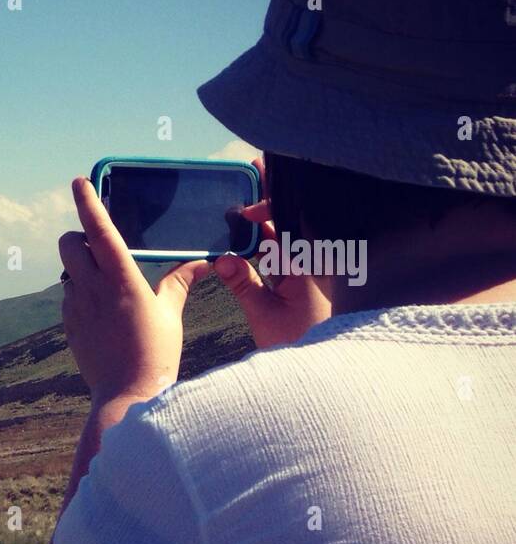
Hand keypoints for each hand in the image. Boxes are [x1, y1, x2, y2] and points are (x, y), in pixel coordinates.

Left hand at [59, 174, 210, 404]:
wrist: (127, 396)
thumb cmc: (156, 354)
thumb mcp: (170, 314)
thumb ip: (178, 283)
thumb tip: (202, 264)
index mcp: (122, 280)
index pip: (99, 230)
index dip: (89, 203)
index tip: (79, 181)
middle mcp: (93, 289)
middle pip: (69, 244)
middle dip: (78, 237)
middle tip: (97, 246)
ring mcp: (76, 308)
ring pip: (68, 272)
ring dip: (81, 269)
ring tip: (107, 288)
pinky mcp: (69, 325)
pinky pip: (69, 298)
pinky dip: (81, 295)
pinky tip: (102, 314)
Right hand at [212, 157, 330, 347]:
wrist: (323, 372)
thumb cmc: (299, 343)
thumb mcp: (264, 314)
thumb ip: (242, 284)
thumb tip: (222, 257)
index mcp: (309, 264)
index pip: (289, 218)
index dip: (271, 195)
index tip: (254, 175)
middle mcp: (313, 265)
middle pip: (288, 223)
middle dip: (268, 201)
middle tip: (252, 171)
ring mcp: (309, 276)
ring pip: (284, 240)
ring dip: (263, 226)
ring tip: (242, 204)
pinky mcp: (303, 288)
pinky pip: (283, 259)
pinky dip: (265, 248)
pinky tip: (247, 240)